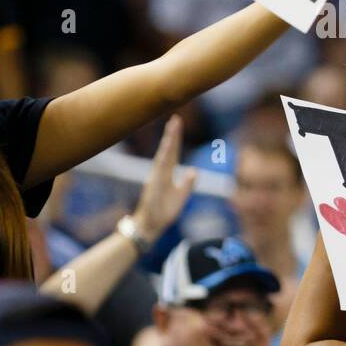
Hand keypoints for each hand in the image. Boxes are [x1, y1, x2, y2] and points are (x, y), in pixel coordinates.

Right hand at [129, 115, 196, 246]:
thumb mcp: (181, 197)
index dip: (175, 138)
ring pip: (162, 158)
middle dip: (171, 135)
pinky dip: (162, 161)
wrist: (151, 226)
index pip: (172, 152)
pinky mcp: (152, 188)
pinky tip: (166, 151)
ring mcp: (155, 180)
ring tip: (172, 130)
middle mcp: (159, 173)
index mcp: (165, 174)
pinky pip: (158, 173)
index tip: (177, 122)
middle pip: (167, 151)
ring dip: (167, 144)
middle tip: (176, 119)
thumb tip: (194, 170)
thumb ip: (187, 184)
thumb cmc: (163, 211)